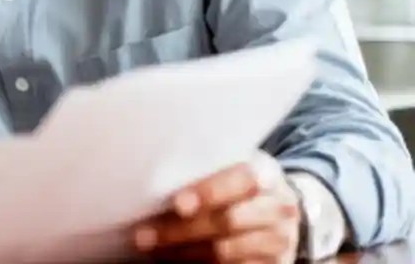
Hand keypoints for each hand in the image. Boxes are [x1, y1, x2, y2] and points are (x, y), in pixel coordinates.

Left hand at [132, 151, 300, 262]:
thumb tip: (153, 183)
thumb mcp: (232, 168)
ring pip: (225, 252)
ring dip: (183, 252)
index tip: (178, 204)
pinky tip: (175, 260)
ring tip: (152, 248)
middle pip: (227, 221)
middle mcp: (279, 208)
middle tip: (142, 235)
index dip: (209, 192)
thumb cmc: (239, 183)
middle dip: (179, 230)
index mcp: (266, 174)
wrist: (280, 208)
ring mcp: (279, 241)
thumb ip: (205, 171)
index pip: (240, 180)